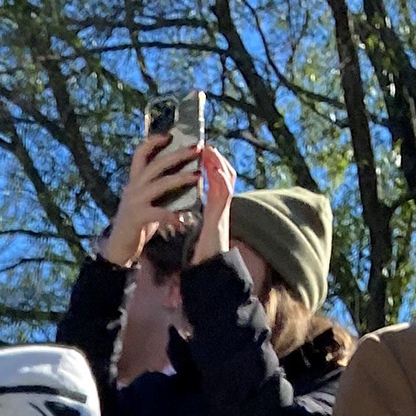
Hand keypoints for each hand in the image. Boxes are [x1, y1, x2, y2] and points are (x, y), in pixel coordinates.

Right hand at [103, 131, 201, 265]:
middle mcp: (133, 187)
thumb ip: (157, 190)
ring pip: (161, 183)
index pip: (140, 154)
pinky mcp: (137, 217)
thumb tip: (181, 177)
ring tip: (197, 175)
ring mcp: (134, 201)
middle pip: (157, 164)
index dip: (153, 141)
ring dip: (181, 178)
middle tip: (197, 147)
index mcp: (134, 181)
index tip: (169, 135)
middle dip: (178, 154)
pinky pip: (159, 213)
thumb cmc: (136, 224)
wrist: (118, 248)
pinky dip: (173, 215)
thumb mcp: (144, 202)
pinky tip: (183, 218)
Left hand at [190, 146, 236, 264]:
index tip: (203, 153)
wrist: (210, 269)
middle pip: (226, 175)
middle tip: (206, 146)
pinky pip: (224, 194)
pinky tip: (213, 169)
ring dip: (219, 164)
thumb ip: (199, 214)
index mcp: (215, 207)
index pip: (218, 180)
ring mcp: (223, 210)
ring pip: (227, 180)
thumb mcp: (200, 228)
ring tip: (209, 150)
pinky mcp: (221, 217)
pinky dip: (220, 179)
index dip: (213, 165)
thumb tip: (188, 207)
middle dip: (217, 159)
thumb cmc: (204, 252)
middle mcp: (221, 206)